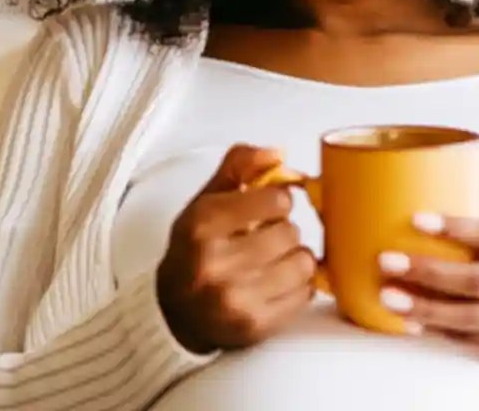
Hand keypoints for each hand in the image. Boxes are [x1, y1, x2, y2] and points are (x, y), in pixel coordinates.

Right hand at [157, 144, 316, 353]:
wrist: (173, 312)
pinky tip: (274, 284)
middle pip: (291, 232)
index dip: (277, 202)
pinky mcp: (255, 326)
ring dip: (294, 259)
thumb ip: (239, 166)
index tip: (268, 209)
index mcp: (201, 225)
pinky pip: (305, 294)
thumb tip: (276, 153)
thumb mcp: (205, 201)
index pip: (276, 200)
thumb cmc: (194, 250)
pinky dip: (297, 287)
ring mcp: (235, 299)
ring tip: (272, 262)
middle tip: (265, 239)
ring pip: (304, 263)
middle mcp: (215, 263)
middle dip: (283, 233)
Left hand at [377, 215, 478, 364]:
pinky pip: (464, 340)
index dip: (455, 228)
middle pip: (476, 279)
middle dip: (428, 271)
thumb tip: (409, 223)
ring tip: (388, 297)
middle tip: (387, 261)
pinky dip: (433, 330)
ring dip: (424, 307)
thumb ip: (470, 238)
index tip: (415, 220)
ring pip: (468, 316)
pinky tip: (406, 321)